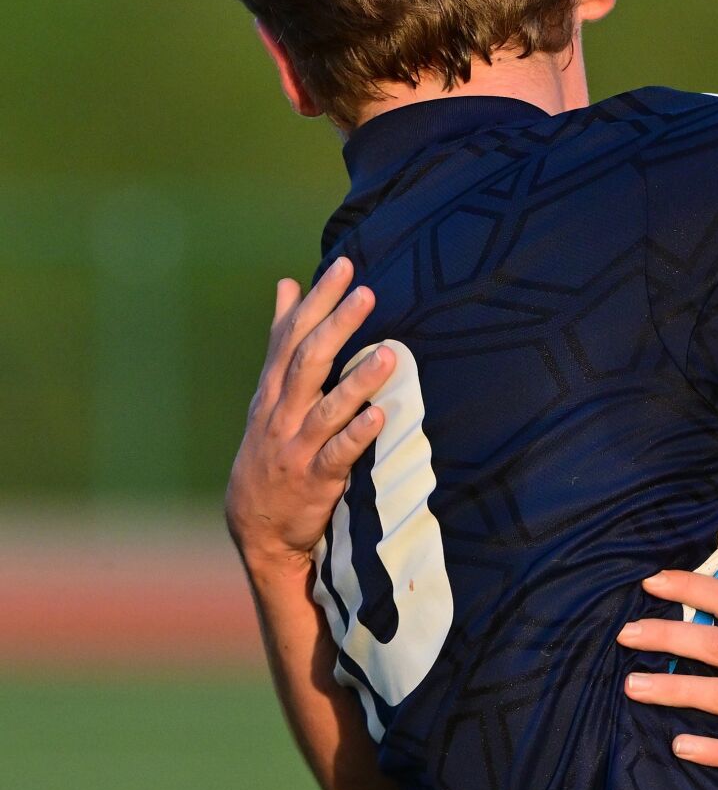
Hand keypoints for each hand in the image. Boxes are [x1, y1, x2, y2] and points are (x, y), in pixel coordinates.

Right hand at [225, 256, 393, 570]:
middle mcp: (282, 412)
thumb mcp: (270, 391)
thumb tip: (288, 284)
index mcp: (274, 388)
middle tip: (366, 294)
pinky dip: (357, 435)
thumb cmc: (272, 443)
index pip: (294, 335)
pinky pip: (338, 455)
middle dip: (336, 326)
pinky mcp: (314, 479)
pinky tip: (380, 417)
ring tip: (388, 353)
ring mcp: (297, 446)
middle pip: (308, 362)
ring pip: (326, 408)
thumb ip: (283, 338)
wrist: (256, 523)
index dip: (318, 300)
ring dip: (358, 381)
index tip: (344, 265)